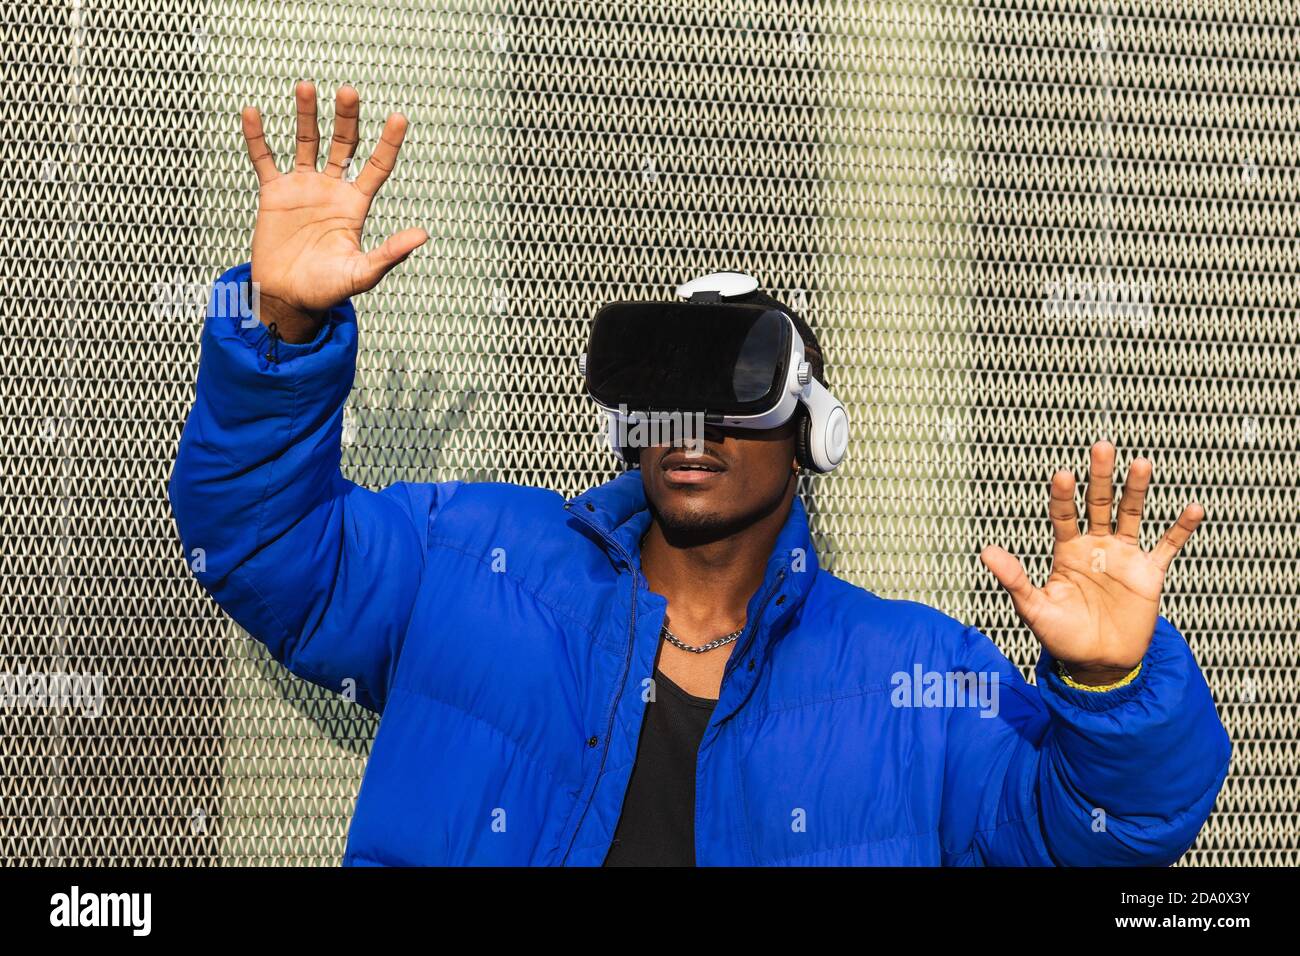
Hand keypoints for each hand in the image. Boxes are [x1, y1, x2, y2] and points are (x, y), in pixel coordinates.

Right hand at [241, 81, 427, 341]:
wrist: (287, 298)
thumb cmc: (327, 290)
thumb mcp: (362, 273)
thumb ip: (390, 253)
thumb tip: (423, 235)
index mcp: (356, 204)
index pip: (377, 166)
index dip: (389, 143)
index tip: (400, 118)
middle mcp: (332, 189)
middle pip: (343, 144)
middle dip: (347, 118)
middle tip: (349, 91)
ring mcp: (303, 187)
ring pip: (306, 142)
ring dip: (306, 115)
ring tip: (305, 86)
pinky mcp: (274, 193)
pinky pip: (264, 159)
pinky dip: (258, 137)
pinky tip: (253, 112)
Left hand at [979, 441, 1203, 684]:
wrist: (1098, 663)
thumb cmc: (1061, 636)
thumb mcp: (1034, 609)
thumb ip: (1014, 579)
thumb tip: (985, 552)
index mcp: (1066, 551)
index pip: (1063, 515)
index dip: (1063, 496)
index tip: (1062, 474)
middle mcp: (1095, 546)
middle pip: (1098, 504)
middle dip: (1100, 477)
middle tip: (1102, 446)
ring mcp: (1124, 557)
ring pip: (1131, 515)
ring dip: (1136, 491)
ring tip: (1141, 464)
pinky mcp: (1149, 574)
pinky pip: (1167, 547)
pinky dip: (1180, 529)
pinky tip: (1194, 509)